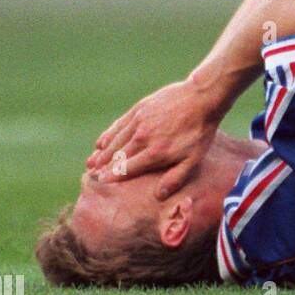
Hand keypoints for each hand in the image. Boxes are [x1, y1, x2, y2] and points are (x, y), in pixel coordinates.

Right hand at [87, 79, 222, 198]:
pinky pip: (119, 125)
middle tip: (93, 175)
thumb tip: (159, 195)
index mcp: (155, 153)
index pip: (127, 168)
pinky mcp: (139, 109)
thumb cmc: (200, 132)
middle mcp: (142, 138)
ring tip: (92, 162)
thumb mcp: (194, 159)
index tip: (101, 181)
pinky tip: (101, 142)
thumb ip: (175, 178)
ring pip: (115, 140)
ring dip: (102, 153)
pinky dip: (108, 135)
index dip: (112, 176)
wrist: (201, 98)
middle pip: (117, 156)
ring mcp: (139, 122)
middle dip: (104, 167)